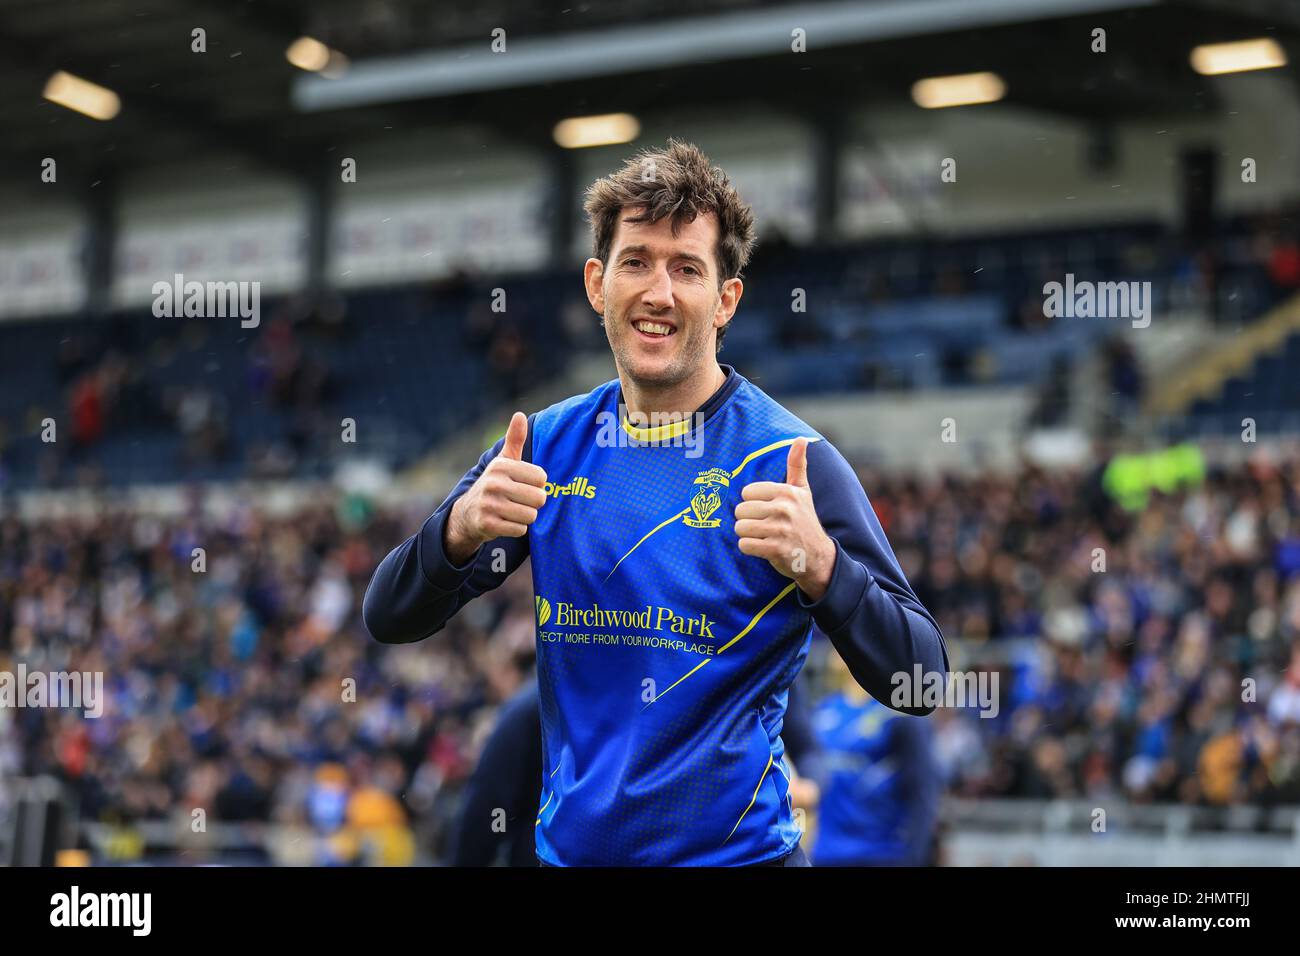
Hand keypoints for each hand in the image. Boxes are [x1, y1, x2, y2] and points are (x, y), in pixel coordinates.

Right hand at [445, 412, 547, 564]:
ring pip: (531, 515)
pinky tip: (506, 522)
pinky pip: (520, 529)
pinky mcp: (488, 524)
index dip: (537, 484)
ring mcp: (489, 504)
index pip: (541, 478)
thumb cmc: (494, 484)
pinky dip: (517, 528)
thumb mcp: (503, 461)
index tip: (524, 485)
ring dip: (526, 516)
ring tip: (513, 511)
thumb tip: (520, 414)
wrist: (467, 513)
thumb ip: (514, 439)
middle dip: (533, 503)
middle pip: (539, 498)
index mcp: (501, 466)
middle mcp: (494, 483)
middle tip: (520, 501)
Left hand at [733, 437, 835, 599]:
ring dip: (748, 535)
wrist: (819, 557)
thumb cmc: (805, 521)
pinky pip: (744, 544)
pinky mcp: (775, 549)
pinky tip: (763, 548)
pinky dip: (749, 548)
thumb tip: (800, 439)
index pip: (747, 492)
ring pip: (740, 527)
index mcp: (787, 492)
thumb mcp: (803, 491)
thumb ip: (797, 465)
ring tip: (763, 536)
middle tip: (765, 526)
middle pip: (741, 510)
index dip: (753, 504)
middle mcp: (784, 508)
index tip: (767, 511)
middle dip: (748, 520)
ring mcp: (780, 529)